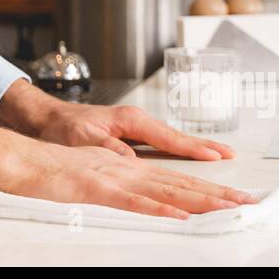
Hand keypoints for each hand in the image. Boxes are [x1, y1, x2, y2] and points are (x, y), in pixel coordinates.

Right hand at [0, 119, 255, 219]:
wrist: (22, 156)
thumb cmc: (50, 166)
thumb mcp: (91, 171)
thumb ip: (116, 183)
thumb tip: (141, 197)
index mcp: (126, 165)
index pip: (173, 177)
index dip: (205, 186)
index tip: (233, 194)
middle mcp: (126, 168)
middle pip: (178, 182)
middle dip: (215, 192)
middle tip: (247, 201)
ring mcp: (113, 178)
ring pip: (164, 190)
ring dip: (198, 200)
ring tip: (228, 207)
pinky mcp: (96, 189)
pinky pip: (131, 202)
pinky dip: (156, 209)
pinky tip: (178, 215)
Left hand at [38, 101, 235, 160]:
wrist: (48, 118)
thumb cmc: (63, 128)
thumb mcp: (83, 139)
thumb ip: (108, 149)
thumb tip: (131, 159)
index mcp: (128, 120)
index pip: (167, 136)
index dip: (191, 148)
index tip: (213, 155)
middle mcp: (136, 120)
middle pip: (176, 135)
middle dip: (204, 145)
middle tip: (230, 154)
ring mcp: (135, 126)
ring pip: (171, 139)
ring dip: (195, 147)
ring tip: (220, 155)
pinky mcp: (132, 134)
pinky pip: (162, 143)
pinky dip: (179, 149)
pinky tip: (190, 156)